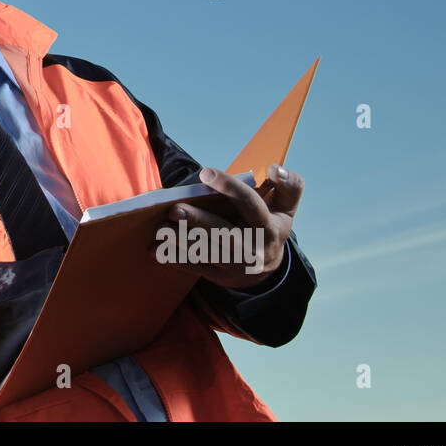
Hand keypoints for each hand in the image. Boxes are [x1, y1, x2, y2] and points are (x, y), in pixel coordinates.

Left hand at [162, 163, 303, 289]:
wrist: (269, 267)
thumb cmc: (271, 224)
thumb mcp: (286, 207)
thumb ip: (289, 185)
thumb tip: (275, 168)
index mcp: (269, 227)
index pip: (250, 204)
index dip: (229, 188)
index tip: (205, 173)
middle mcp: (254, 249)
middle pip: (225, 234)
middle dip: (199, 222)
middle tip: (174, 209)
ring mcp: (236, 266)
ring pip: (207, 253)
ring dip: (181, 241)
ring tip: (160, 229)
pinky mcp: (220, 277)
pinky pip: (195, 267)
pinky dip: (174, 259)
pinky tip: (155, 249)